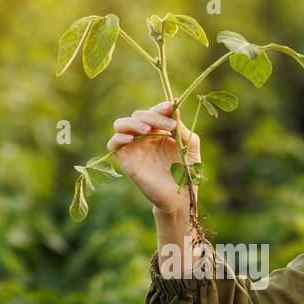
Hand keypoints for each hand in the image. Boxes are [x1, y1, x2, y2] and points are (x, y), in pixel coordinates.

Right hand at [108, 100, 200, 216]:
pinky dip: (118, 138)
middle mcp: (145, 136)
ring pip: (121, 124)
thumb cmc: (187, 172)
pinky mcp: (126, 160)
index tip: (169, 107)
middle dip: (153, 117)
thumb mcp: (190, 147)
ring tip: (146, 130)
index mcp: (160, 130)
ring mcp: (134, 147)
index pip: (154, 111)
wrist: (180, 196)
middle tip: (169, 127)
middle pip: (139, 115)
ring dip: (132, 122)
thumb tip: (174, 110)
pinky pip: (113, 144)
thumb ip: (183, 129)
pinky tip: (130, 139)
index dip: (160, 107)